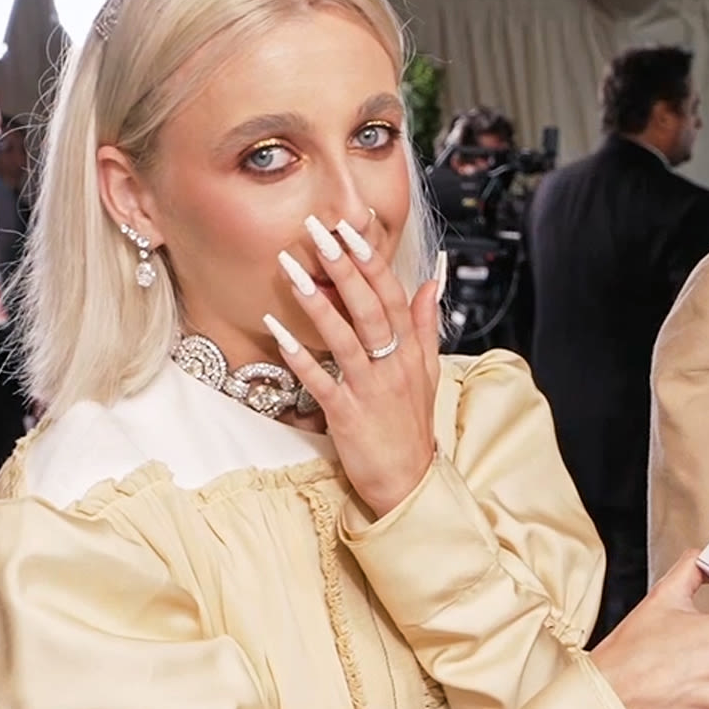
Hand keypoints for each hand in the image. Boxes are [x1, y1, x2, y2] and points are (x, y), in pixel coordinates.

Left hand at [265, 215, 446, 516]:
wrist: (409, 481)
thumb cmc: (412, 424)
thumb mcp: (428, 369)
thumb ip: (425, 323)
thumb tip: (432, 279)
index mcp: (411, 350)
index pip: (394, 295)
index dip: (373, 261)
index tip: (352, 228)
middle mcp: (394, 364)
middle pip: (370, 307)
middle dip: (344, 267)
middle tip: (319, 230)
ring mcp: (371, 389)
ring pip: (345, 337)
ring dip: (317, 301)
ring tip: (291, 268)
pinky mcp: (347, 415)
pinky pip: (320, 380)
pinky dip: (299, 355)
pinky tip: (277, 329)